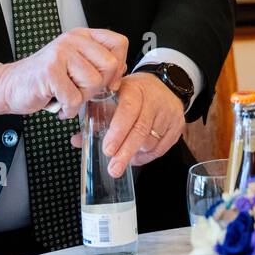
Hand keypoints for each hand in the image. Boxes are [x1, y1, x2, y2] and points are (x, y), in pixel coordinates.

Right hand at [0, 28, 127, 119]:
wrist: (11, 86)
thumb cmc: (45, 78)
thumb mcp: (75, 64)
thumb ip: (97, 63)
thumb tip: (121, 69)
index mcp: (82, 37)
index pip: (119, 43)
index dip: (119, 66)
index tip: (109, 80)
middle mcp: (72, 41)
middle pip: (110, 65)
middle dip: (99, 86)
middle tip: (81, 90)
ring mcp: (60, 54)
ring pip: (93, 83)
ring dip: (82, 98)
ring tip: (67, 95)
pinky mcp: (50, 72)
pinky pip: (74, 98)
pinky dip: (68, 109)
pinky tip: (59, 104)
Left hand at [69, 72, 183, 176]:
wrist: (165, 86)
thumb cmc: (134, 94)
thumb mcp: (114, 96)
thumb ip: (96, 118)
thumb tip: (76, 141)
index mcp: (134, 89)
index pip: (128, 110)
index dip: (118, 132)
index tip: (107, 150)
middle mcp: (154, 99)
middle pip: (141, 130)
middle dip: (125, 152)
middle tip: (113, 168)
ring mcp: (168, 112)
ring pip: (151, 142)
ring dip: (135, 153)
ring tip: (124, 157)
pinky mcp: (178, 125)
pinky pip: (162, 148)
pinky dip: (147, 156)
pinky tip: (137, 156)